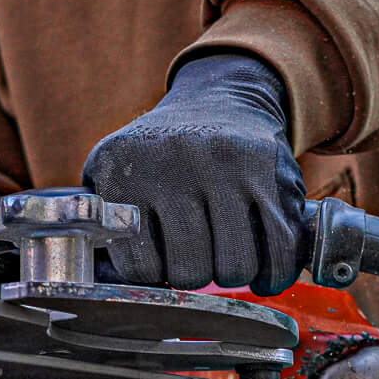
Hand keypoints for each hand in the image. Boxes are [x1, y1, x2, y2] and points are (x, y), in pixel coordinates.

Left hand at [84, 53, 305, 293]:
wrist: (220, 98)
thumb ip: (100, 222)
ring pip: (235, 267)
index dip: (154, 276)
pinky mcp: (272, 174)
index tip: (161, 264)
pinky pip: (280, 250)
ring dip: (231, 276)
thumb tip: (98, 280)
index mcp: (128, 169)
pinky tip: (263, 271)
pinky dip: (273, 275)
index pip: (140, 266)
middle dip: (194, 276)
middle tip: (196, 260)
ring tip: (226, 260)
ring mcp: (230, 168)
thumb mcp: (116, 170)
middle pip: (190, 270)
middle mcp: (177, 164)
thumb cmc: (160, 152)